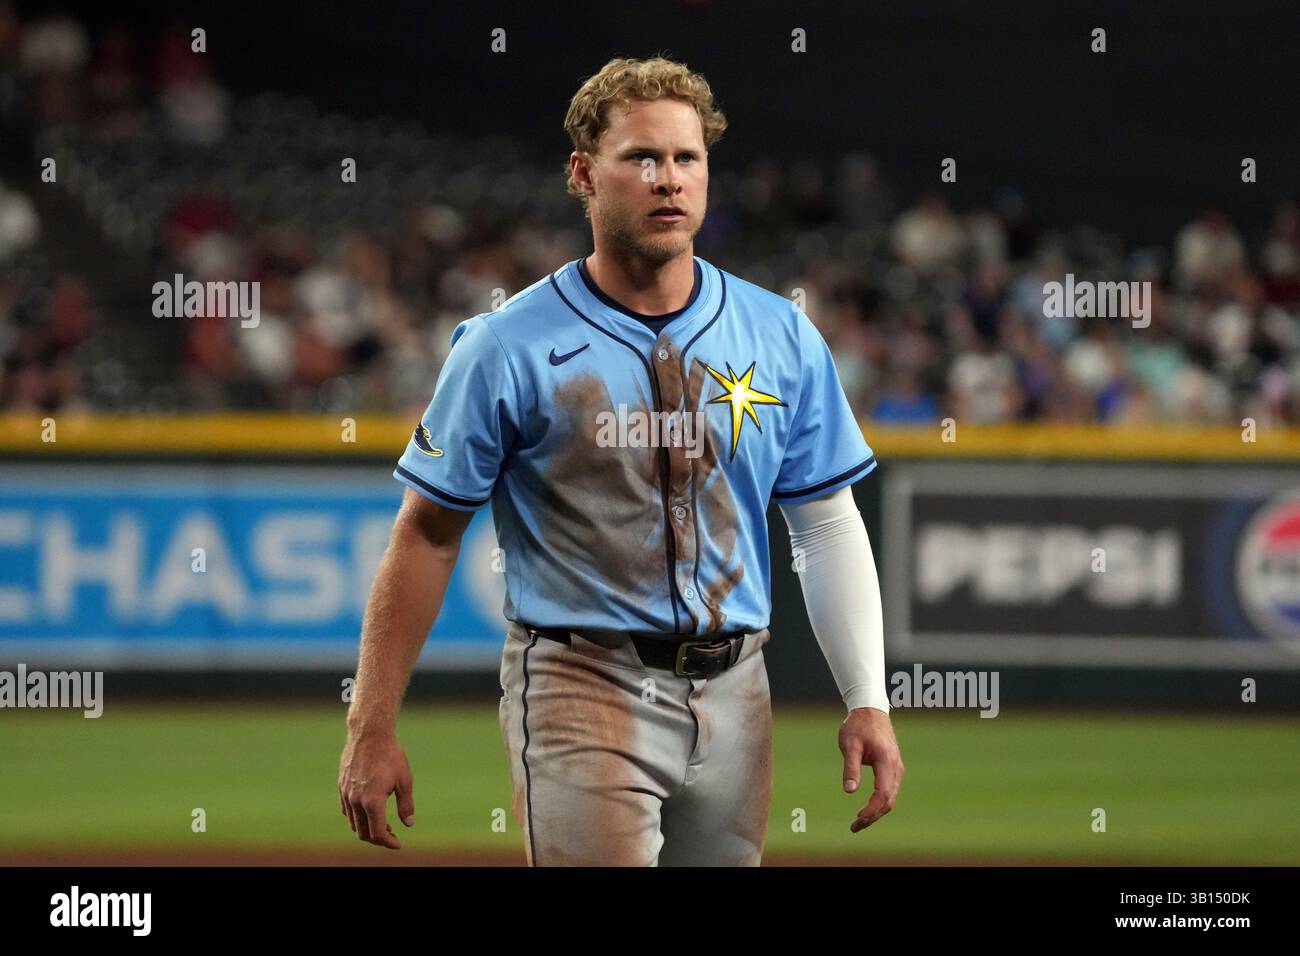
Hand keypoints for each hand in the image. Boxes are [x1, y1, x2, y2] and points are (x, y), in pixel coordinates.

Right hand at [338, 730, 415, 848]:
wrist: (369, 734)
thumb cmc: (391, 755)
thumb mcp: (405, 780)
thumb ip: (406, 804)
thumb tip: (409, 824)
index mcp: (373, 801)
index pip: (378, 833)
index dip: (388, 842)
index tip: (398, 844)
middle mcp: (356, 801)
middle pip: (363, 832)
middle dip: (378, 839)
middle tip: (392, 835)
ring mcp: (346, 794)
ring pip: (353, 822)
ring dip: (366, 829)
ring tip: (383, 824)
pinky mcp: (341, 786)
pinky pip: (347, 810)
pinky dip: (357, 817)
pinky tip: (369, 812)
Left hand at [839, 707, 903, 832]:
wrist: (870, 709)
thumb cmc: (858, 726)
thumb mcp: (849, 745)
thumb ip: (850, 768)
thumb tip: (849, 791)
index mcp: (886, 762)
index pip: (883, 794)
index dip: (871, 810)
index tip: (857, 820)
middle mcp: (896, 767)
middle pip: (888, 800)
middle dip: (873, 816)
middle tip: (854, 827)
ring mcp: (896, 768)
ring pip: (890, 797)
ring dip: (876, 811)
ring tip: (858, 822)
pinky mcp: (893, 767)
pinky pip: (889, 790)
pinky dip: (879, 802)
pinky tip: (866, 809)